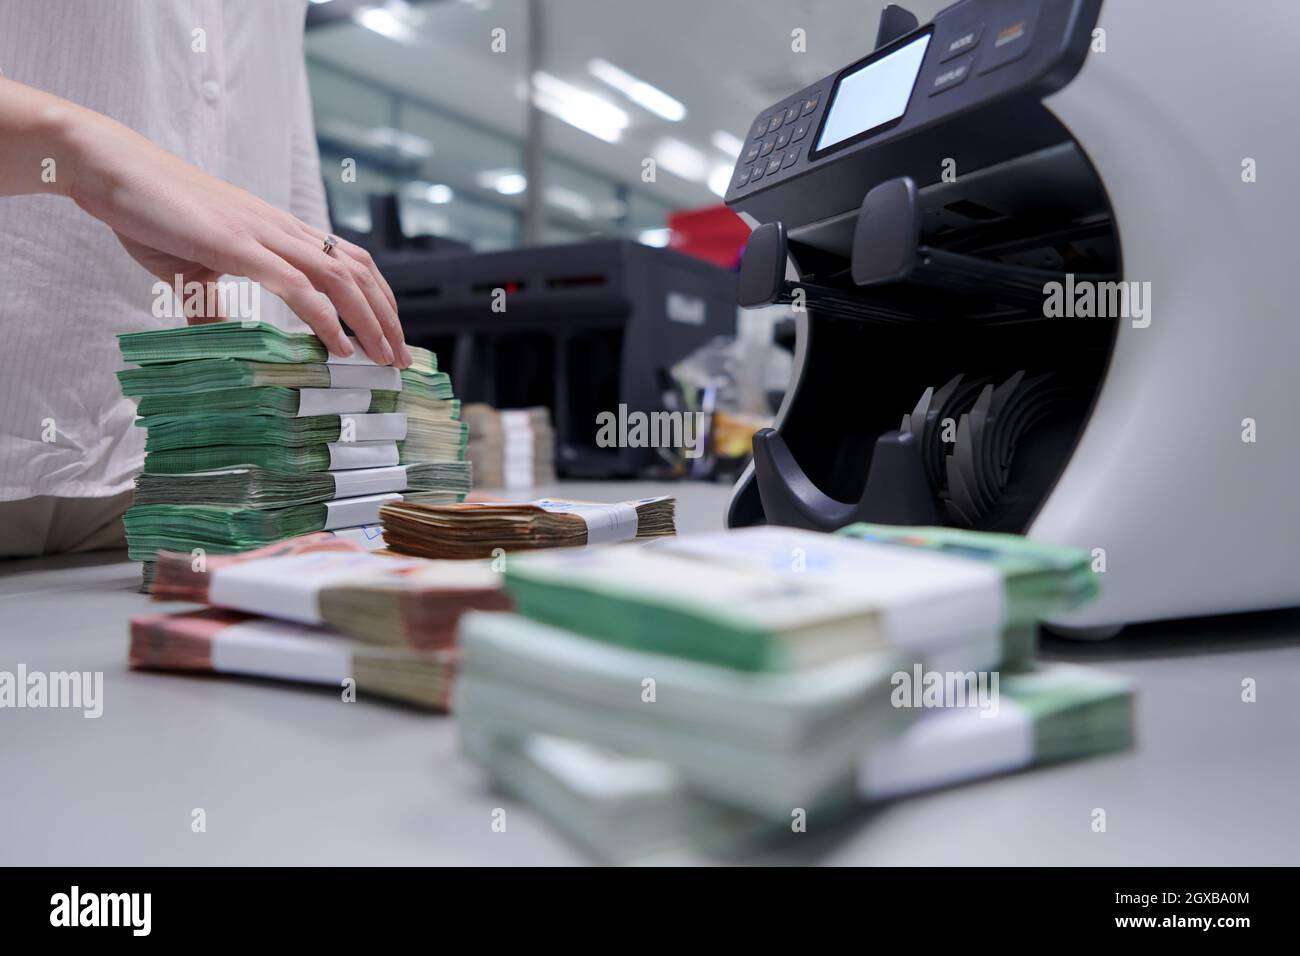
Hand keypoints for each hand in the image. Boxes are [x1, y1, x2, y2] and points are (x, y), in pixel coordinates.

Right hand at [3, 78, 408, 365]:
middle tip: (401, 358)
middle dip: (387, 318)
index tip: (390, 333)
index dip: (377, 297)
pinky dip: (325, 318)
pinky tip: (338, 347)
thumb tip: (223, 330)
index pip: (349, 261)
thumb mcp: (188, 268)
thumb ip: (212, 299)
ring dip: (370, 322)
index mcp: (278, 230)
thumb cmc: (146, 211)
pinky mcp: (237, 245)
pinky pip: (296, 286)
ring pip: (340, 278)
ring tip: (384, 358)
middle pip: (359, 272)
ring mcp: (263, 234)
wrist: (109, 168)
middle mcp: (282, 229)